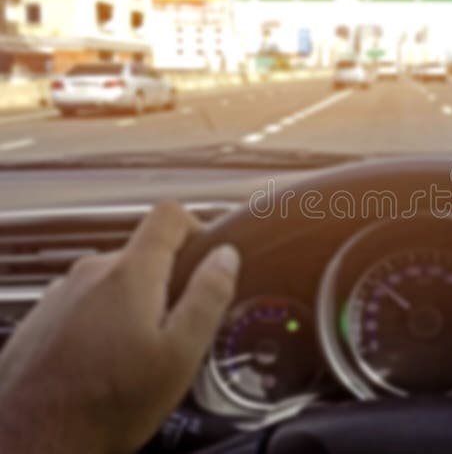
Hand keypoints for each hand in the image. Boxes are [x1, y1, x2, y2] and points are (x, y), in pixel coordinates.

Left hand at [0, 201, 239, 452]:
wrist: (31, 441)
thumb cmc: (104, 406)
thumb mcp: (179, 355)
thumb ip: (207, 298)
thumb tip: (225, 257)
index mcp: (129, 275)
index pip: (168, 215)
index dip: (196, 229)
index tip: (206, 259)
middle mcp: (90, 274)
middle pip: (142, 253)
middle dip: (168, 282)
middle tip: (179, 327)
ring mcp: (62, 294)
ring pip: (115, 280)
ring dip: (135, 305)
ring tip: (141, 353)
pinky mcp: (43, 318)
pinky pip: (87, 302)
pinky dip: (105, 321)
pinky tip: (108, 361)